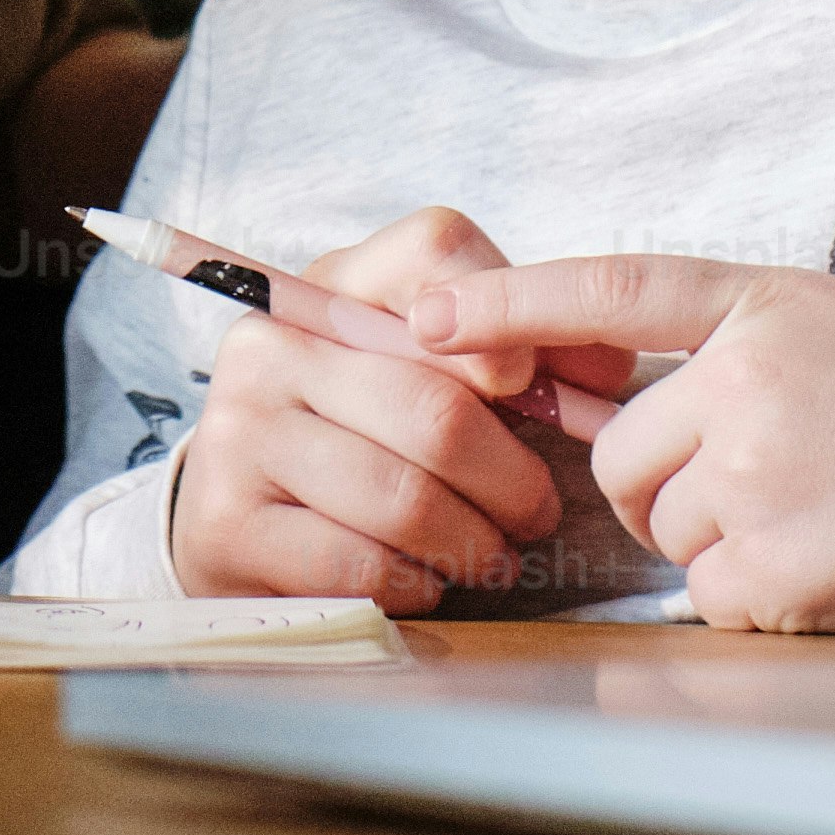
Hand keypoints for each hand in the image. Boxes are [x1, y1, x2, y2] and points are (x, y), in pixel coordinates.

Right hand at [161, 208, 570, 609]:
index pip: (433, 250)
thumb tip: (607, 366)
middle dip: (513, 481)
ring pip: (405, 500)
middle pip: (437, 410)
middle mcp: (268, 347)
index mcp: (330, 287)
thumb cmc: (362, 437)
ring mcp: (237, 436)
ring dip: (475, 544)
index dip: (506, 316)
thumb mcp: (428, 373)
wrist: (237, 517)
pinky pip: (362, 566)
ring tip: (489, 555)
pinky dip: (418, 584)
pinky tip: (424, 578)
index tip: (528, 386)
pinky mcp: (226, 527)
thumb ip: (522, 352)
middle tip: (535, 513)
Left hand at [413, 255, 834, 633]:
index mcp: (760, 309)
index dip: (508, 300)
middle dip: (668, 483)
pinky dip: (749, 596)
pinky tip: (824, 564)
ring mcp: (762, 481)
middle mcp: (749, 386)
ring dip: (716, 539)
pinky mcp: (780, 574)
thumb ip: (715, 348)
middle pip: (622, 458)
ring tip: (817, 514)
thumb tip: (589, 398)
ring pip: (663, 528)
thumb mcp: (824, 328)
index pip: (611, 291)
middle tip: (767, 481)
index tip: (422, 315)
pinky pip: (705, 593)